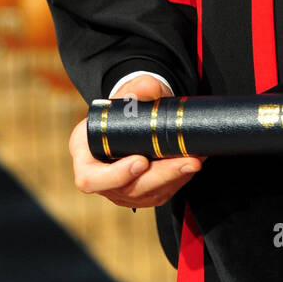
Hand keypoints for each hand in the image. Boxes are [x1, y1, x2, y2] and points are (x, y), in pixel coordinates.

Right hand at [68, 73, 205, 209]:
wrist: (140, 112)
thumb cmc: (128, 103)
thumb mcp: (130, 90)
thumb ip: (137, 87)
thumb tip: (148, 88)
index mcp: (85, 153)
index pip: (90, 177)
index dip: (115, 175)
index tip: (141, 161)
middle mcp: (100, 177)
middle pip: (127, 189)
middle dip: (160, 176)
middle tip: (187, 161)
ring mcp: (121, 189)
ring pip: (148, 194)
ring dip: (175, 178)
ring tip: (196, 159)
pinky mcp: (142, 193)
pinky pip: (161, 192)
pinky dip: (180, 178)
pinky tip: (194, 162)